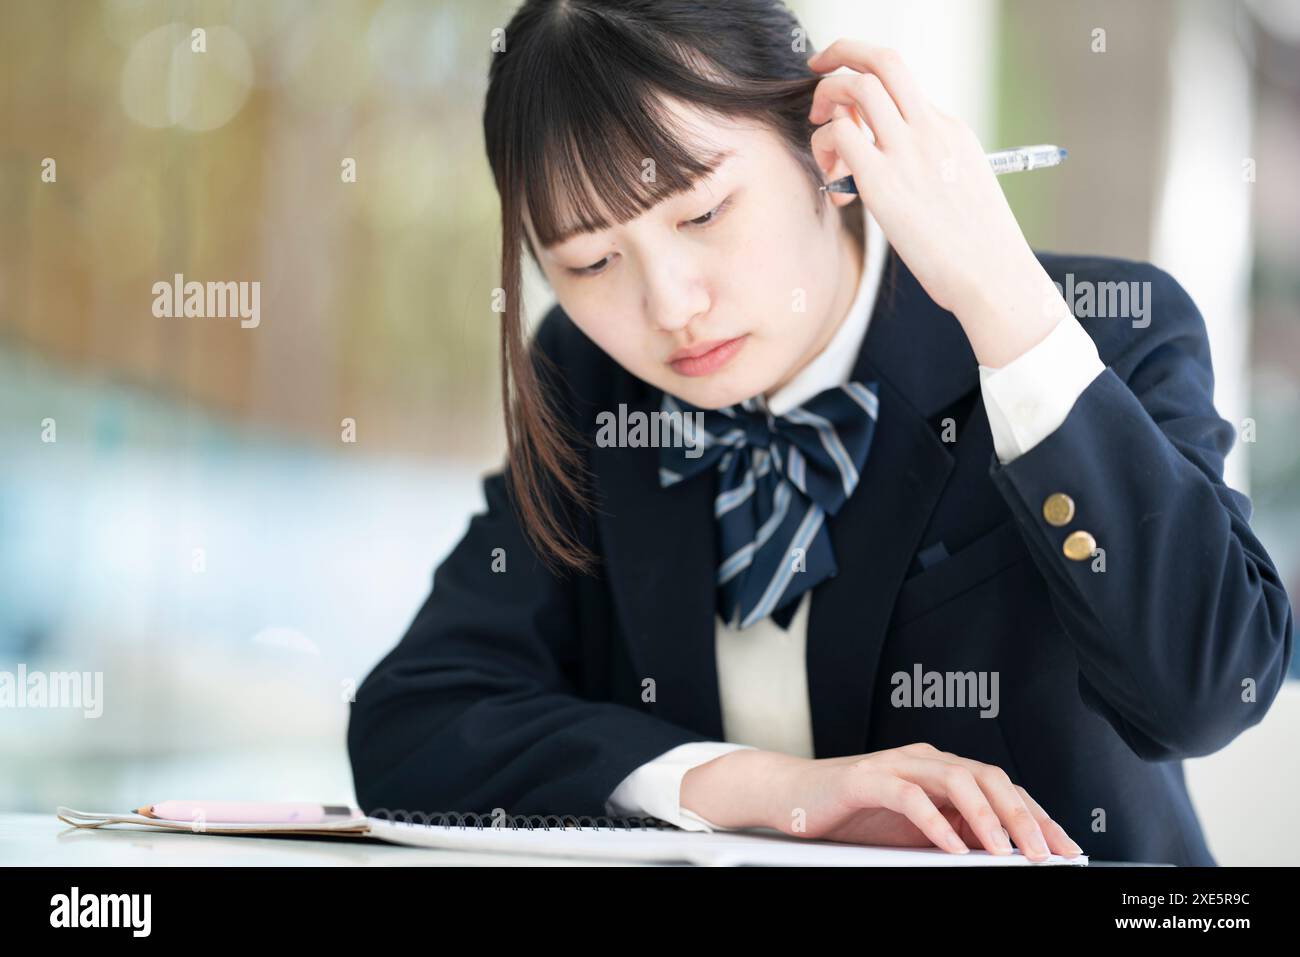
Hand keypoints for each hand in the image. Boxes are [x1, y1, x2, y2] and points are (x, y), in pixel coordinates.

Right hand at [682, 743, 1083, 860]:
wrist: (789, 794)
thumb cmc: (850, 813)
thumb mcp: (913, 829)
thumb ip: (953, 831)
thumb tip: (1003, 853)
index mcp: (939, 768)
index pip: (1001, 786)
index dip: (1036, 814)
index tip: (1064, 847)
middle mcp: (922, 759)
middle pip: (988, 777)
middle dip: (1023, 817)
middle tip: (1045, 854)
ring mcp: (894, 765)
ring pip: (956, 780)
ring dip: (987, 818)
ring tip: (1005, 852)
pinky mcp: (865, 779)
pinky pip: (909, 796)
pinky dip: (935, 822)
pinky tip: (953, 847)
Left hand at [806, 41, 1065, 367]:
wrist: (993, 276)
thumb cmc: (977, 248)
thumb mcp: (961, 189)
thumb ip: (929, 168)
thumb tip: (894, 174)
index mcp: (950, 129)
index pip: (901, 80)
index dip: (866, 79)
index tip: (845, 91)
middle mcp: (929, 129)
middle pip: (882, 60)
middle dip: (841, 54)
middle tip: (816, 72)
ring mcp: (907, 152)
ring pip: (856, 88)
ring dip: (825, 100)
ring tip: (823, 139)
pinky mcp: (883, 184)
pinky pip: (839, 136)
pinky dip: (824, 147)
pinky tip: (835, 185)